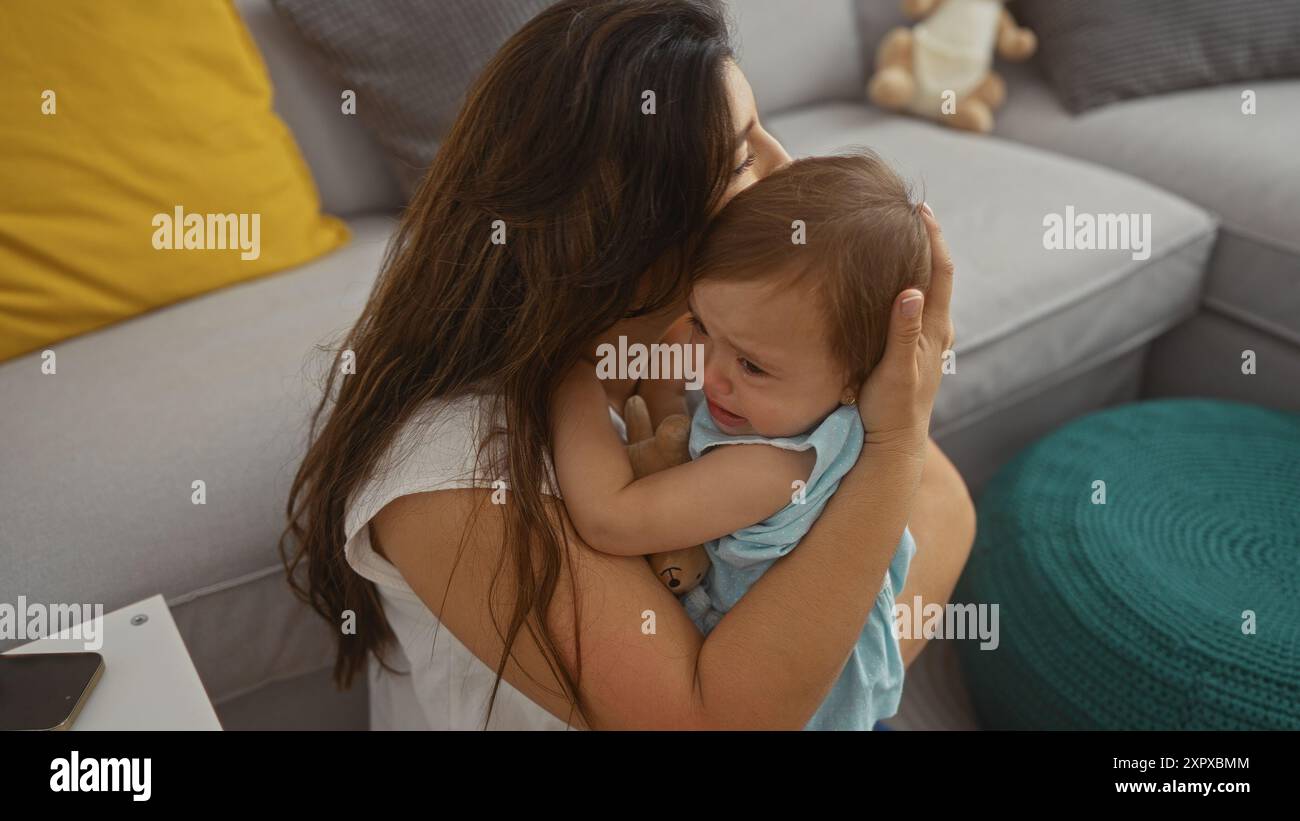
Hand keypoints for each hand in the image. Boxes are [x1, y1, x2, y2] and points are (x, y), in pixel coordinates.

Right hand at [857, 203, 955, 457]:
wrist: (893, 444)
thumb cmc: (891, 409)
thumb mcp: (896, 370)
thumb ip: (904, 331)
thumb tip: (912, 290)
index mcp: (935, 329)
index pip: (940, 271)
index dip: (933, 237)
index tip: (920, 208)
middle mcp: (937, 332)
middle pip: (938, 274)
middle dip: (927, 241)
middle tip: (910, 212)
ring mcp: (928, 342)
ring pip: (929, 291)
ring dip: (919, 262)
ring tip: (902, 237)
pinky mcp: (917, 352)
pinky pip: (918, 307)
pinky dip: (910, 285)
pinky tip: (896, 282)